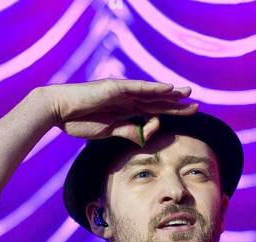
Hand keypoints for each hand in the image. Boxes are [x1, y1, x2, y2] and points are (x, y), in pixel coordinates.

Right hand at [43, 79, 197, 142]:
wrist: (59, 110)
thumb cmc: (79, 122)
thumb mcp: (109, 132)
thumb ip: (127, 132)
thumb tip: (144, 138)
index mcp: (125, 109)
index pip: (153, 111)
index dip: (171, 113)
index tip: (187, 117)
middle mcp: (126, 98)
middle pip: (156, 101)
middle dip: (177, 104)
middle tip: (197, 105)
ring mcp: (121, 92)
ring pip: (151, 93)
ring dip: (170, 93)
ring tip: (188, 94)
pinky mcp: (114, 88)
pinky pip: (138, 88)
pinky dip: (153, 89)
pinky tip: (168, 89)